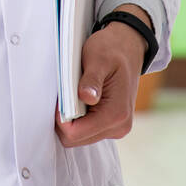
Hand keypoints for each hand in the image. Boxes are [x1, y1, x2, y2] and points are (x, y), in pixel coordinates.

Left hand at [55, 4, 152, 147]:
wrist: (128, 47)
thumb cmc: (112, 50)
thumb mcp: (98, 59)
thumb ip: (91, 80)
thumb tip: (86, 97)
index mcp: (116, 115)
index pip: (75, 134)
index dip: (60, 119)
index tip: (57, 99)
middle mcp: (119, 127)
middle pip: (76, 139)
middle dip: (64, 120)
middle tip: (63, 95)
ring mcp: (116, 128)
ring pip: (79, 136)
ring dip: (70, 118)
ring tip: (72, 94)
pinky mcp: (111, 124)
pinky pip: (86, 129)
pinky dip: (77, 117)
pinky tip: (78, 98)